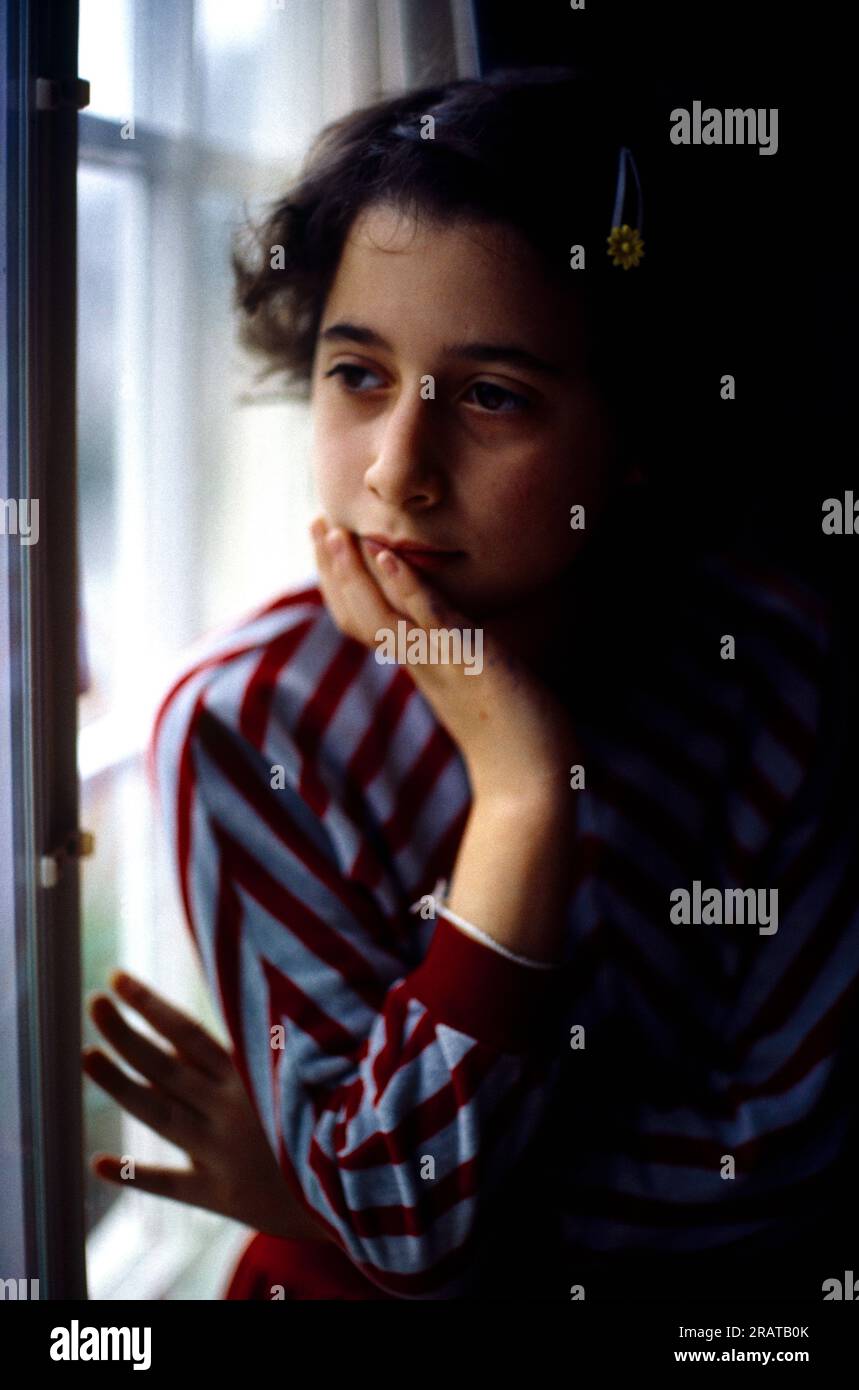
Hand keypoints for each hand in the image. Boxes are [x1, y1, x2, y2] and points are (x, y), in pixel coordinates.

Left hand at [82, 970, 335, 1242]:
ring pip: (158, 1114)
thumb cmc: (346, 1111)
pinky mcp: (222, 1194)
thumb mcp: (314, 1066)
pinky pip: (171, 1184)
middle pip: (164, 1067)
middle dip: (125, 1034)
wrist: (367, 1186)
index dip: (149, 1006)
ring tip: (87, 1055)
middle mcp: (231, 1110)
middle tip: (93, 1003)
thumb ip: (269, 1043)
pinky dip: (133, 1174)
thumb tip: (229, 1006)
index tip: (117, 979)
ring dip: (120, 1085)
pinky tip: (97, 1161)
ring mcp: (222, 1153)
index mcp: (253, 1076)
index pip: (188, 1032)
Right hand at [311, 515, 577, 803]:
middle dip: (334, 568)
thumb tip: (465, 644)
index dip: (342, 583)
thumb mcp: (481, 687)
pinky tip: (387, 555)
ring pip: (379, 615)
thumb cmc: (518, 739)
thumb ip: (464, 662)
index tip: (327, 544)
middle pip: (358, 614)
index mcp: (420, 667)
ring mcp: (439, 664)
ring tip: (331, 531)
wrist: (533, 784)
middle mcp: (420, 665)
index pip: (365, 620)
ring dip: (353, 572)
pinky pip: (428, 620)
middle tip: (314, 522)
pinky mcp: (466, 662)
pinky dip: (405, 587)